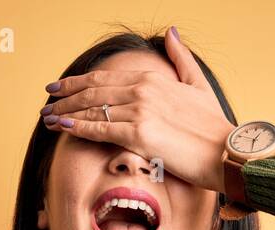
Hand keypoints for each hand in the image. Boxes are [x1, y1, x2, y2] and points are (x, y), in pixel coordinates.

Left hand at [41, 25, 234, 193]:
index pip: (106, 78)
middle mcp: (143, 91)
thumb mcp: (197, 86)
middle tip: (47, 101)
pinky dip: (77, 127)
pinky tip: (60, 126)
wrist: (228, 152)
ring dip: (65, 112)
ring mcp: (140, 112)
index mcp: (153, 80)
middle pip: (93, 91)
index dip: (79, 82)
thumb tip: (171, 33)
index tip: (60, 86)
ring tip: (46, 117)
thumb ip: (181, 59)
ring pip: (92, 109)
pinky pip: (100, 129)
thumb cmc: (215, 127)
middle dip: (66, 96)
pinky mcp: (139, 135)